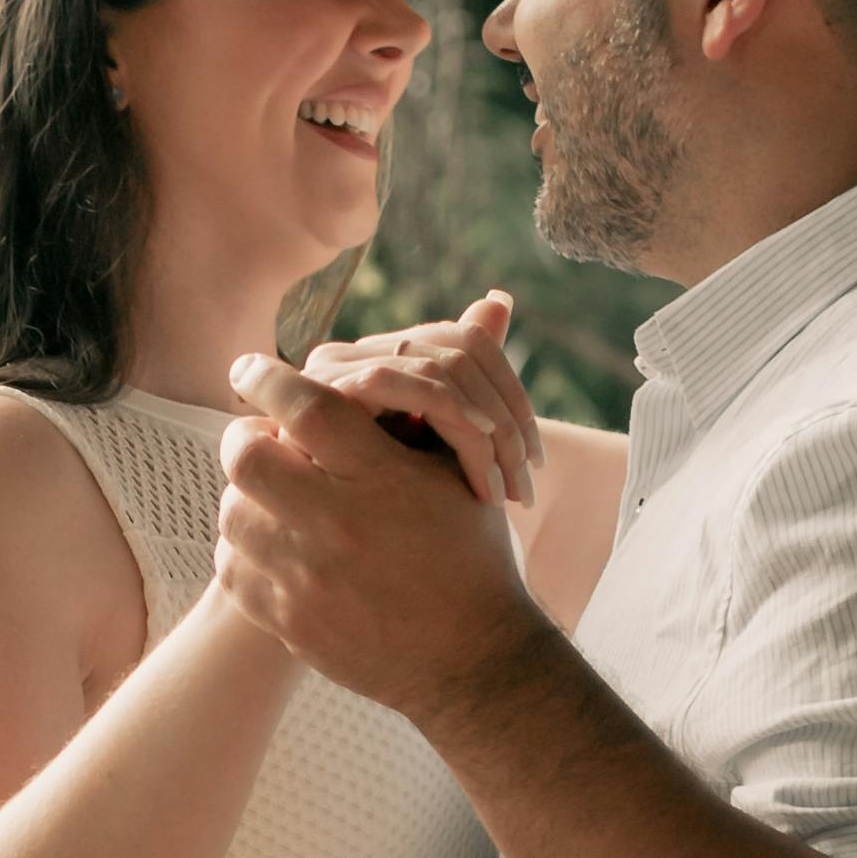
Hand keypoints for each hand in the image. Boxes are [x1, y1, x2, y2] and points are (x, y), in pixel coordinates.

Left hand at [216, 355, 541, 726]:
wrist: (472, 662)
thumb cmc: (470, 554)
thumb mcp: (461, 475)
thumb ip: (421, 409)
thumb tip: (414, 336)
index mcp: (383, 480)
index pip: (306, 407)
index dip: (268, 378)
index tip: (249, 368)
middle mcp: (338, 527)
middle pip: (247, 456)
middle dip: (247, 437)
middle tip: (262, 439)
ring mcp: (307, 580)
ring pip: (232, 511)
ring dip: (247, 495)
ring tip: (275, 496)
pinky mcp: (288, 623)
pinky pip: (231, 568)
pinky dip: (246, 548)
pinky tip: (276, 544)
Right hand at [301, 284, 541, 518]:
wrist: (342, 559)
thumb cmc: (387, 519)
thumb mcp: (441, 457)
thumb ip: (469, 384)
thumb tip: (499, 298)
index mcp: (381, 360)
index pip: (464, 339)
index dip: (513, 393)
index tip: (534, 461)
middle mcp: (353, 354)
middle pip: (458, 348)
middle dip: (508, 421)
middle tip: (524, 486)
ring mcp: (333, 369)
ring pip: (437, 366)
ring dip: (488, 432)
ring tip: (504, 489)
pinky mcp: (322, 391)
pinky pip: (398, 381)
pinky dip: (451, 417)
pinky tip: (478, 466)